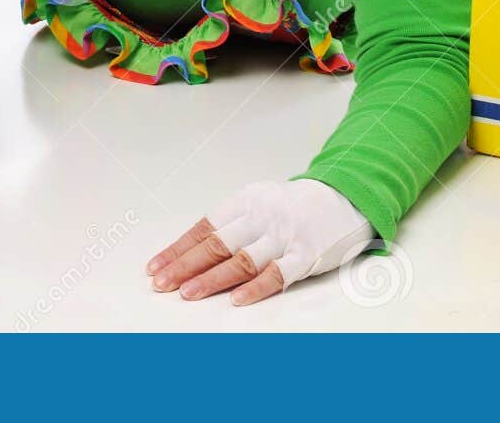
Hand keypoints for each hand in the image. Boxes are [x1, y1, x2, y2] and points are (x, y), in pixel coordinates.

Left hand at [146, 179, 375, 305]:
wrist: (344, 198)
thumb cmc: (292, 207)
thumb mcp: (258, 203)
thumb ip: (230, 225)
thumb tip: (189, 253)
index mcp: (246, 201)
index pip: (205, 227)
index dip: (178, 248)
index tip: (155, 267)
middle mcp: (262, 216)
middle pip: (217, 243)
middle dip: (185, 265)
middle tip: (162, 283)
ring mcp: (284, 235)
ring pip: (242, 260)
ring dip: (212, 279)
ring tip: (188, 293)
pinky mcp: (306, 254)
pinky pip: (277, 273)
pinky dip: (256, 288)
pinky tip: (236, 300)